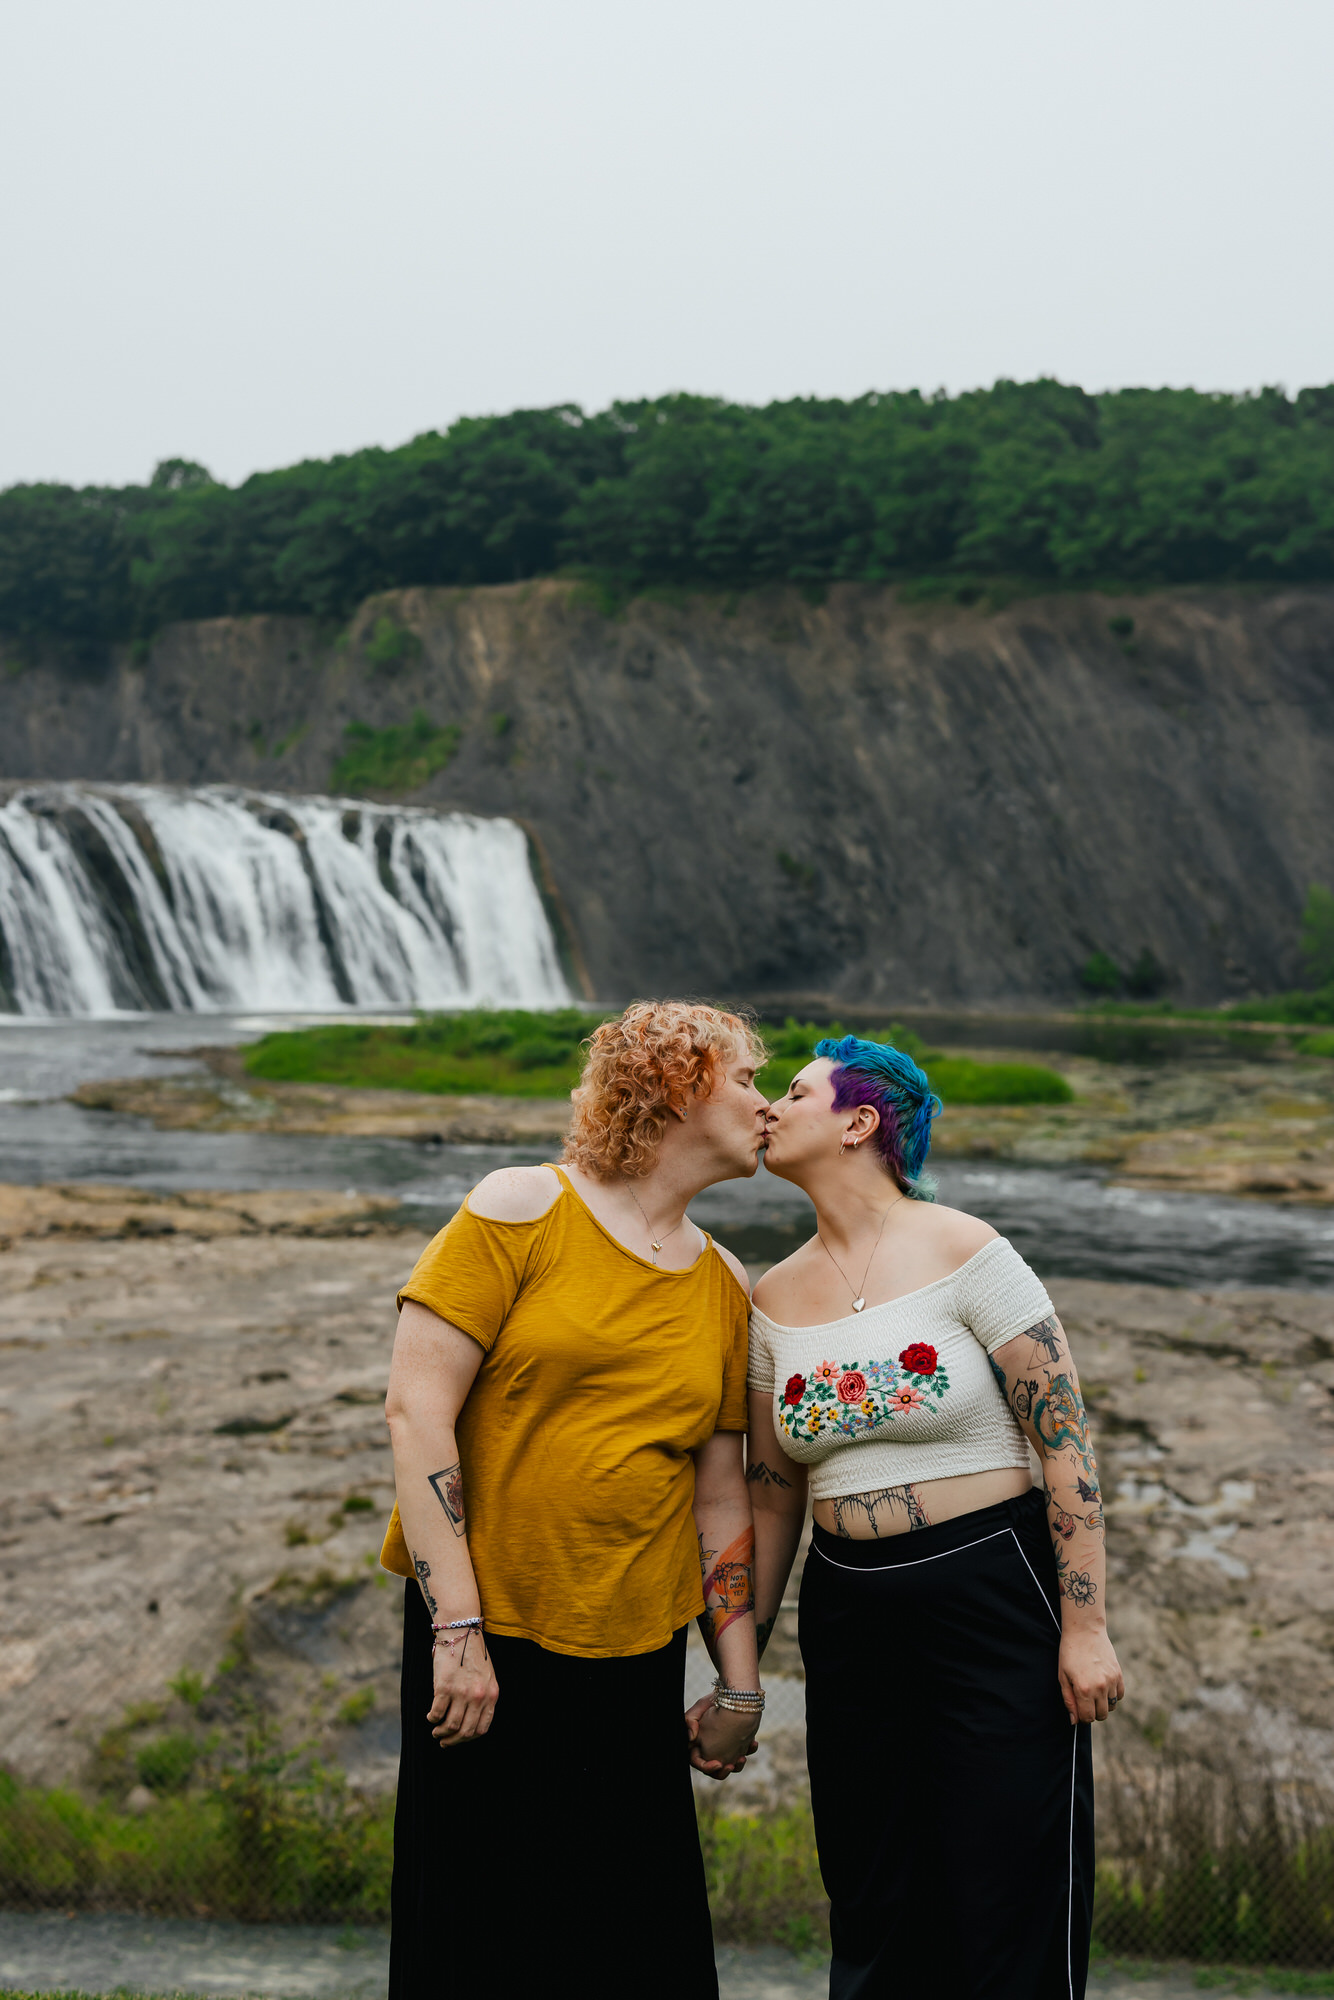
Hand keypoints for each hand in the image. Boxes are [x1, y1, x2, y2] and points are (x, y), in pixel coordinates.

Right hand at [428, 1629, 497, 1746]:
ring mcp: (462, 1692)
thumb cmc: (472, 1654)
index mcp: (492, 1694)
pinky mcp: (445, 1687)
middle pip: (466, 1731)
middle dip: (453, 1741)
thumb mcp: (487, 1677)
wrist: (461, 1632)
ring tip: (436, 1731)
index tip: (460, 1739)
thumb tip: (469, 1721)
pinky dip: (432, 1719)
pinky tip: (431, 1717)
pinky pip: (437, 1713)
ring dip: (441, 1733)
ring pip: (451, 1726)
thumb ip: (482, 1697)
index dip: (469, 1738)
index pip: (482, 1728)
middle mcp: (478, 1696)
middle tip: (444, 1742)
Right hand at [685, 1695, 758, 1777]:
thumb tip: (691, 1738)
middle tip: (731, 1765)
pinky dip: (748, 1751)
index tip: (718, 1763)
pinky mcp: (737, 1744)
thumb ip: (689, 1720)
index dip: (705, 1766)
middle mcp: (710, 1747)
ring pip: (729, 1766)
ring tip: (742, 1757)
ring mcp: (724, 1747)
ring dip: (736, 1766)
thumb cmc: (716, 1699)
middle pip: (713, 1771)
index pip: (696, 1761)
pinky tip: (753, 1743)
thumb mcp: (700, 1706)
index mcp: (698, 1742)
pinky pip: (742, 1754)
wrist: (736, 1693)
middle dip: (722, 1772)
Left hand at [1058, 1626, 1124, 1723]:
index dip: (1082, 1717)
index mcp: (1084, 1689)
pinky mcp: (1119, 1674)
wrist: (1084, 1630)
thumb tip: (1074, 1720)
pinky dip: (1113, 1696)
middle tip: (1085, 1700)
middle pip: (1101, 1715)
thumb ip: (1068, 1700)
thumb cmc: (1069, 1653)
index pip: (1088, 1718)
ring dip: (1103, 1704)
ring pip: (1112, 1706)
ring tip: (1093, 1692)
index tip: (1078, 1710)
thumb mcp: (1062, 1676)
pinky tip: (1103, 1687)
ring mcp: (1111, 1681)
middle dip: (1092, 1712)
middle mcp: (1100, 1687)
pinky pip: (1119, 1695)